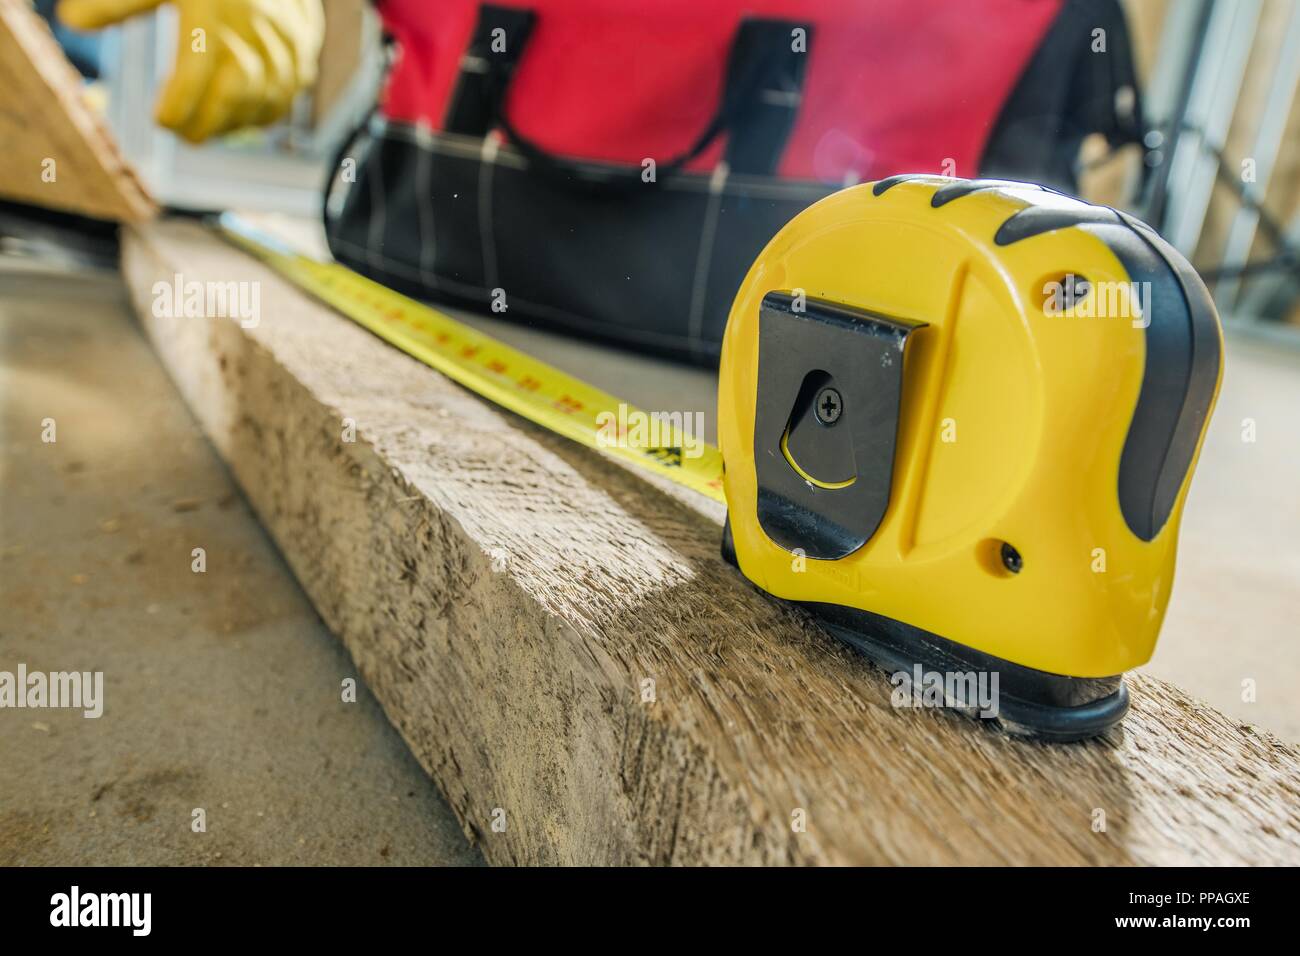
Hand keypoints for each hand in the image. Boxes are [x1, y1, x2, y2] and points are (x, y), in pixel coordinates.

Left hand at [57, 0, 323, 142]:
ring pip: (265, 100)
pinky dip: (263, 114)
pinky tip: (240, 119)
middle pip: (235, 93)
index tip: (161, 120)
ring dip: (234, 122)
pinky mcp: (303, 54)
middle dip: (209, 121)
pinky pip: (287, 96)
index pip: (196, 71)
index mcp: (216, 12)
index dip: (179, 103)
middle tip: (183, 134)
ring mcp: (285, 46)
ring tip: (207, 128)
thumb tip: (73, 22)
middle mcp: (256, 32)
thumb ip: (118, 0)